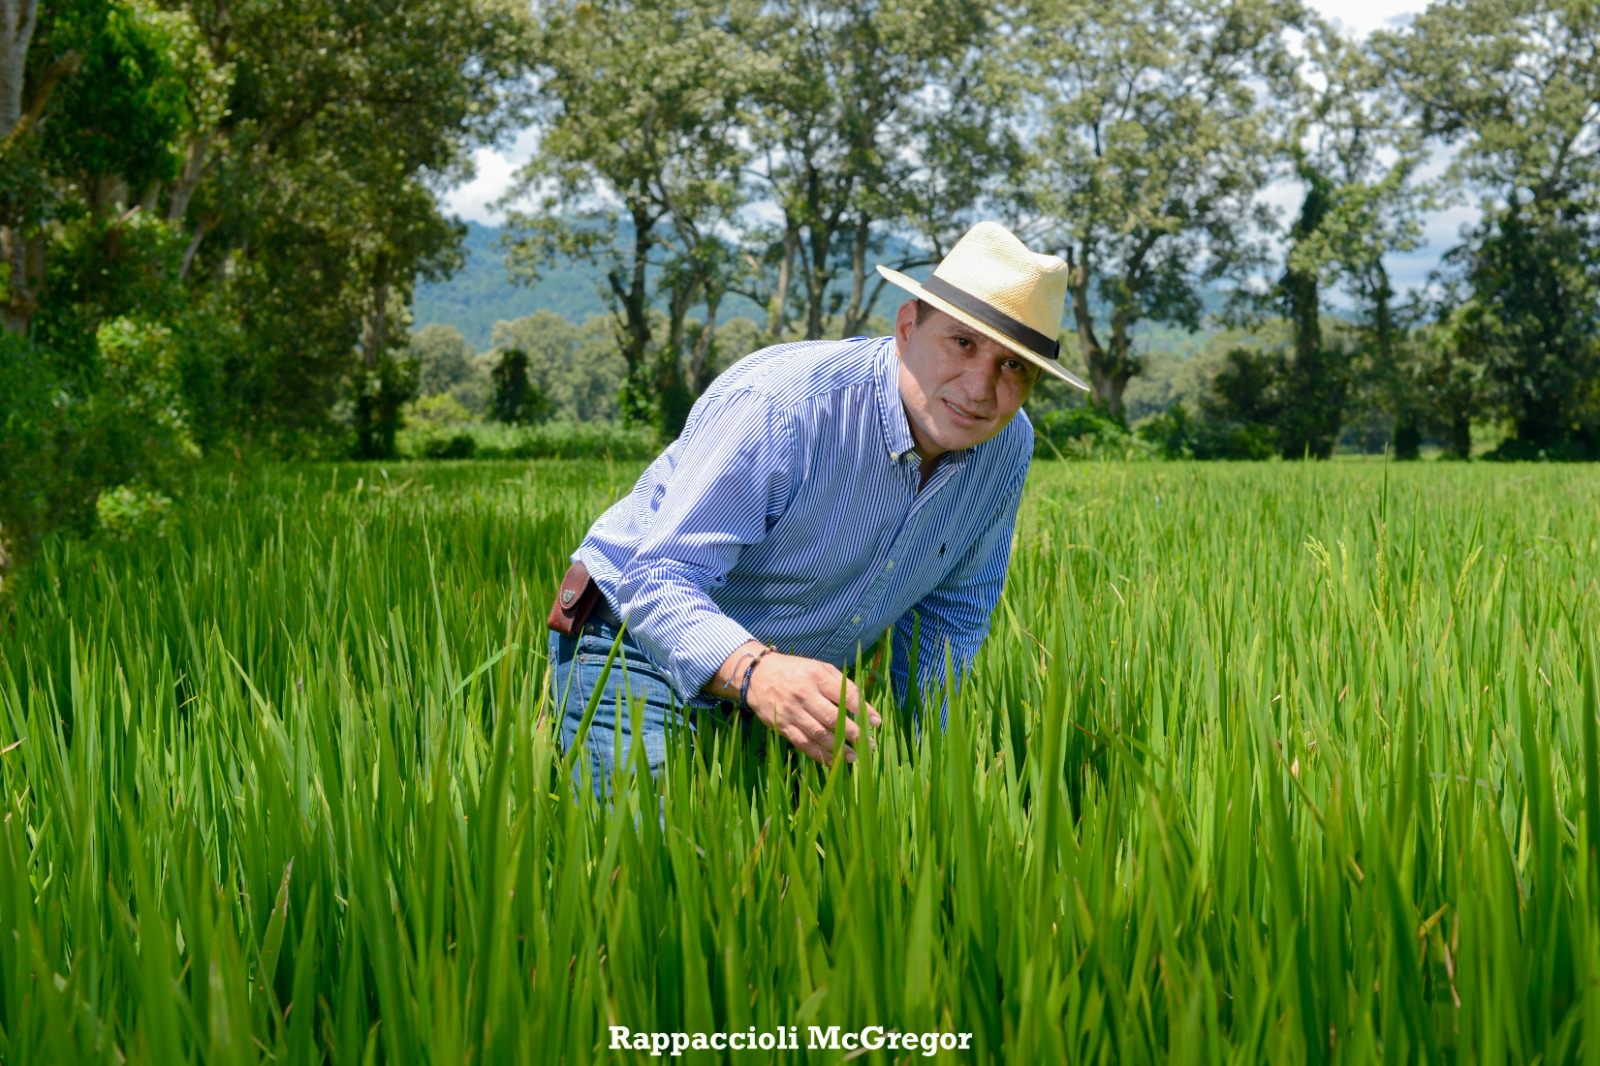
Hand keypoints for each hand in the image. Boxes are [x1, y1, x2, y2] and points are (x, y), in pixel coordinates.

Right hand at [743, 652, 879, 764]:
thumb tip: (864, 707)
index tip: (877, 723)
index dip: (863, 710)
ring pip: (818, 734)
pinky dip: (819, 754)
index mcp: (817, 676)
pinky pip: (803, 743)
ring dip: (838, 748)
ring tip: (854, 757)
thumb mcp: (818, 668)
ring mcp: (792, 711)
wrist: (758, 675)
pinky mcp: (782, 725)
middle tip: (869, 744)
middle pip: (833, 718)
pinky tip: (832, 761)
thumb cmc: (796, 672)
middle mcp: (804, 694)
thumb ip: (841, 684)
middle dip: (854, 733)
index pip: (846, 695)